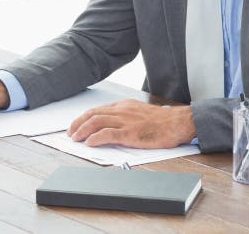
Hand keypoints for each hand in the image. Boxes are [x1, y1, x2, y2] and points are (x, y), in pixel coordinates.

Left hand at [67, 100, 195, 148]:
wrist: (177, 122)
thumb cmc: (162, 121)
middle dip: (78, 123)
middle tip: (71, 133)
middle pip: (93, 114)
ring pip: (96, 122)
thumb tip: (112, 126)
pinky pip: (108, 134)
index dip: (84, 117)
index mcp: (124, 106)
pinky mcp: (130, 133)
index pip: (98, 110)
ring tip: (76, 138)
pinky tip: (90, 143)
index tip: (77, 124)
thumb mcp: (140, 112)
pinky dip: (96, 138)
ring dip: (82, 130)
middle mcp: (122, 111)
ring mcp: (125, 121)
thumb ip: (126, 116)